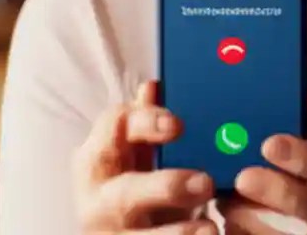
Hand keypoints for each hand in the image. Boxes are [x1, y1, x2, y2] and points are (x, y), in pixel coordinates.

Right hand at [73, 80, 218, 233]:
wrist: (120, 228)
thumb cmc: (138, 181)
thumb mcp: (141, 152)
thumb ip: (149, 123)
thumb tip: (153, 86)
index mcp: (100, 155)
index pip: (115, 127)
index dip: (146, 121)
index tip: (179, 124)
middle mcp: (97, 196)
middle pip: (125, 192)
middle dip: (165, 187)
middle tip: (205, 183)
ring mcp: (107, 233)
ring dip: (176, 232)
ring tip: (210, 228)